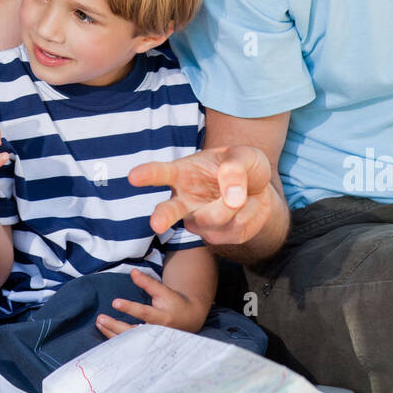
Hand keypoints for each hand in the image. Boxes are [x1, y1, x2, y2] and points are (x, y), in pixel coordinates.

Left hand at [96, 268, 206, 336]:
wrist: (188, 322)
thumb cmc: (174, 304)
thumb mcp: (164, 292)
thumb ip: (148, 283)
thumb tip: (132, 271)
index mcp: (162, 318)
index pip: (144, 313)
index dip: (129, 308)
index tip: (115, 302)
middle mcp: (156, 333)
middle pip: (133, 332)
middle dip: (115, 326)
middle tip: (100, 318)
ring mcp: (151, 342)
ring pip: (129, 341)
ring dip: (112, 333)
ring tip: (99, 322)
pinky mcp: (147, 347)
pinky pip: (129, 346)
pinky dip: (116, 340)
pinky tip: (105, 331)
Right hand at [129, 145, 276, 248]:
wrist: (260, 188)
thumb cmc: (243, 166)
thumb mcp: (244, 155)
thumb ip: (235, 169)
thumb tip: (232, 198)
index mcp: (182, 173)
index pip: (161, 173)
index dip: (147, 174)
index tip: (133, 176)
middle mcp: (184, 200)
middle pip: (168, 211)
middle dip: (162, 217)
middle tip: (156, 224)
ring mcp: (198, 222)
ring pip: (216, 217)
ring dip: (237, 203)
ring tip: (242, 192)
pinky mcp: (217, 237)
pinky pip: (237, 228)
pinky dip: (252, 214)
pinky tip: (247, 206)